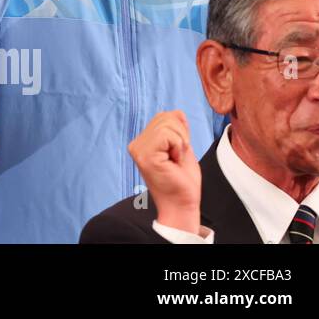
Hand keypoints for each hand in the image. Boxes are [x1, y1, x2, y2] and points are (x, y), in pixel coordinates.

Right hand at [129, 110, 202, 234]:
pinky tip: (174, 161)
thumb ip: (178, 131)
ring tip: (175, 160)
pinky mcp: (145, 155)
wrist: (181, 205)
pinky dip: (178, 145)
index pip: (164, 116)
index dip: (180, 131)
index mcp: (143, 142)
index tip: (178, 153)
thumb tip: (178, 113)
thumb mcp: (182, 149)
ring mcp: (138, 149)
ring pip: (167, 124)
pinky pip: (167, 135)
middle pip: (166, 117)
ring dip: (181, 141)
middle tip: (178, 157)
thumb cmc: (182, 182)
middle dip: (181, 135)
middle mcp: (136, 144)